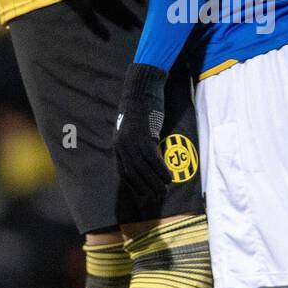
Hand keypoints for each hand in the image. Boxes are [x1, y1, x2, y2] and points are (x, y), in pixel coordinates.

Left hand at [113, 63, 170, 200]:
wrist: (141, 89)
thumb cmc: (141, 108)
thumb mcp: (134, 129)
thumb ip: (136, 144)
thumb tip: (146, 159)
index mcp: (118, 145)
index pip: (123, 172)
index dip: (133, 187)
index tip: (143, 196)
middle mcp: (122, 146)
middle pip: (133, 174)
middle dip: (145, 189)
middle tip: (156, 198)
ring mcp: (132, 141)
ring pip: (143, 169)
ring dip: (155, 183)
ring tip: (164, 191)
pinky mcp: (143, 136)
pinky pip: (153, 159)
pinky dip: (161, 170)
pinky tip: (169, 178)